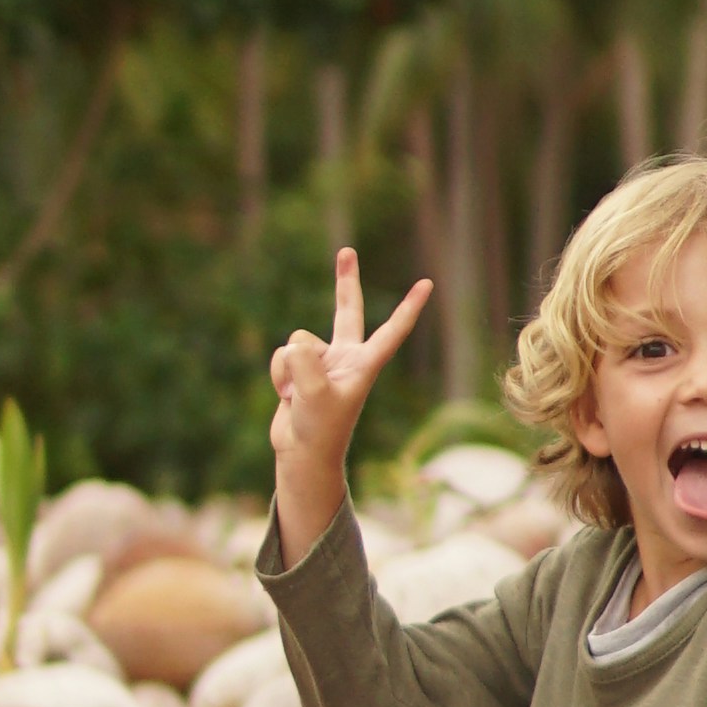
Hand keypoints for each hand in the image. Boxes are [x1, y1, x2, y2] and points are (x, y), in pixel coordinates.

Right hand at [269, 243, 432, 557]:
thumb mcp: (313, 395)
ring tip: (298, 396)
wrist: (302, 454)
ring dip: (289, 368)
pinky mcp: (299, 369)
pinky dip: (278, 375)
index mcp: (365, 365)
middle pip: (347, 311)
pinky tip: (286, 396)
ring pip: (297, 342)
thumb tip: (295, 343)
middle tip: (347, 251)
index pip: (392, 330)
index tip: (427, 284)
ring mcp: (322, 362)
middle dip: (345, 281)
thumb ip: (304, 361)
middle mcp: (346, 358)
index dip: (409, 307)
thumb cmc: (319, 430)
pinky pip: (281, 356)